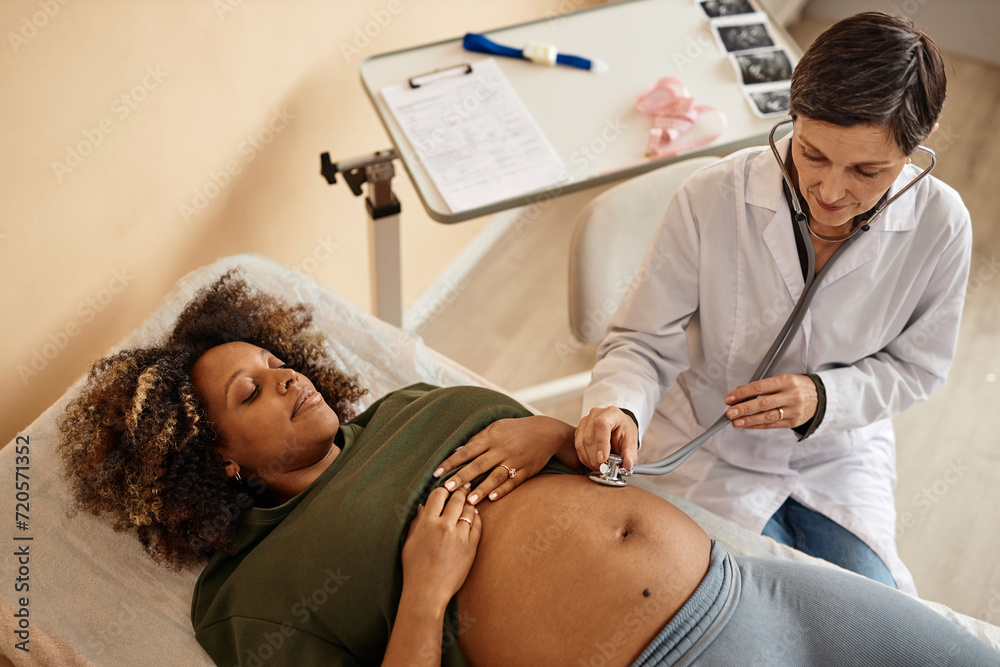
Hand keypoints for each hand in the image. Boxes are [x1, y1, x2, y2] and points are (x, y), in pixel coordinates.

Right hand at [401, 486, 480, 608]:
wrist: (427, 592)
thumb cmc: (414, 568)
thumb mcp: (409, 542)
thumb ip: (417, 522)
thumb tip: (423, 506)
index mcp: (427, 522)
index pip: (438, 495)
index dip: (443, 489)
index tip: (446, 488)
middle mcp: (444, 526)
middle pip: (456, 498)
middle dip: (460, 490)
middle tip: (465, 485)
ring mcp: (460, 536)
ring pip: (469, 510)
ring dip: (469, 503)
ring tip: (470, 499)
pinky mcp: (471, 546)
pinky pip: (478, 525)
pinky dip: (476, 518)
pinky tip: (475, 516)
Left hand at [432, 416, 574, 504]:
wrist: (547, 432)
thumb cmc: (515, 429)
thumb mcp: (496, 428)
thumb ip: (477, 439)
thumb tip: (457, 450)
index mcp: (491, 438)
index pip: (467, 451)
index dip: (451, 461)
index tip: (437, 472)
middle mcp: (501, 450)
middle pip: (478, 465)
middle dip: (462, 477)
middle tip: (447, 488)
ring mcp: (515, 461)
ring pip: (495, 476)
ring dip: (481, 489)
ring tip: (468, 500)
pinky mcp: (526, 471)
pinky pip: (513, 482)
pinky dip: (503, 490)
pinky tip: (492, 498)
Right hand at [575, 406, 639, 470]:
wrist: (617, 424)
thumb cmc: (624, 429)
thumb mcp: (631, 440)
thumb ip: (630, 452)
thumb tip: (627, 464)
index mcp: (611, 413)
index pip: (601, 425)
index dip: (601, 443)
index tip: (603, 459)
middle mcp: (596, 414)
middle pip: (589, 437)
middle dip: (595, 457)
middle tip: (603, 468)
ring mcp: (585, 421)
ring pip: (581, 443)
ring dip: (589, 459)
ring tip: (599, 467)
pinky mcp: (579, 430)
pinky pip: (578, 446)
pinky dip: (585, 457)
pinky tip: (592, 462)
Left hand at [724, 374, 816, 428]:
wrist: (820, 397)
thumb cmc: (796, 386)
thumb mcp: (782, 380)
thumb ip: (761, 386)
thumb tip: (739, 391)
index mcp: (787, 381)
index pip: (760, 387)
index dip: (743, 393)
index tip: (730, 398)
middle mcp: (791, 396)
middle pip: (763, 403)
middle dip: (744, 408)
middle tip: (730, 412)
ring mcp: (793, 411)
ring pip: (767, 417)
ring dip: (749, 420)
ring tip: (735, 422)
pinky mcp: (793, 422)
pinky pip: (772, 425)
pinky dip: (757, 425)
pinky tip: (746, 425)